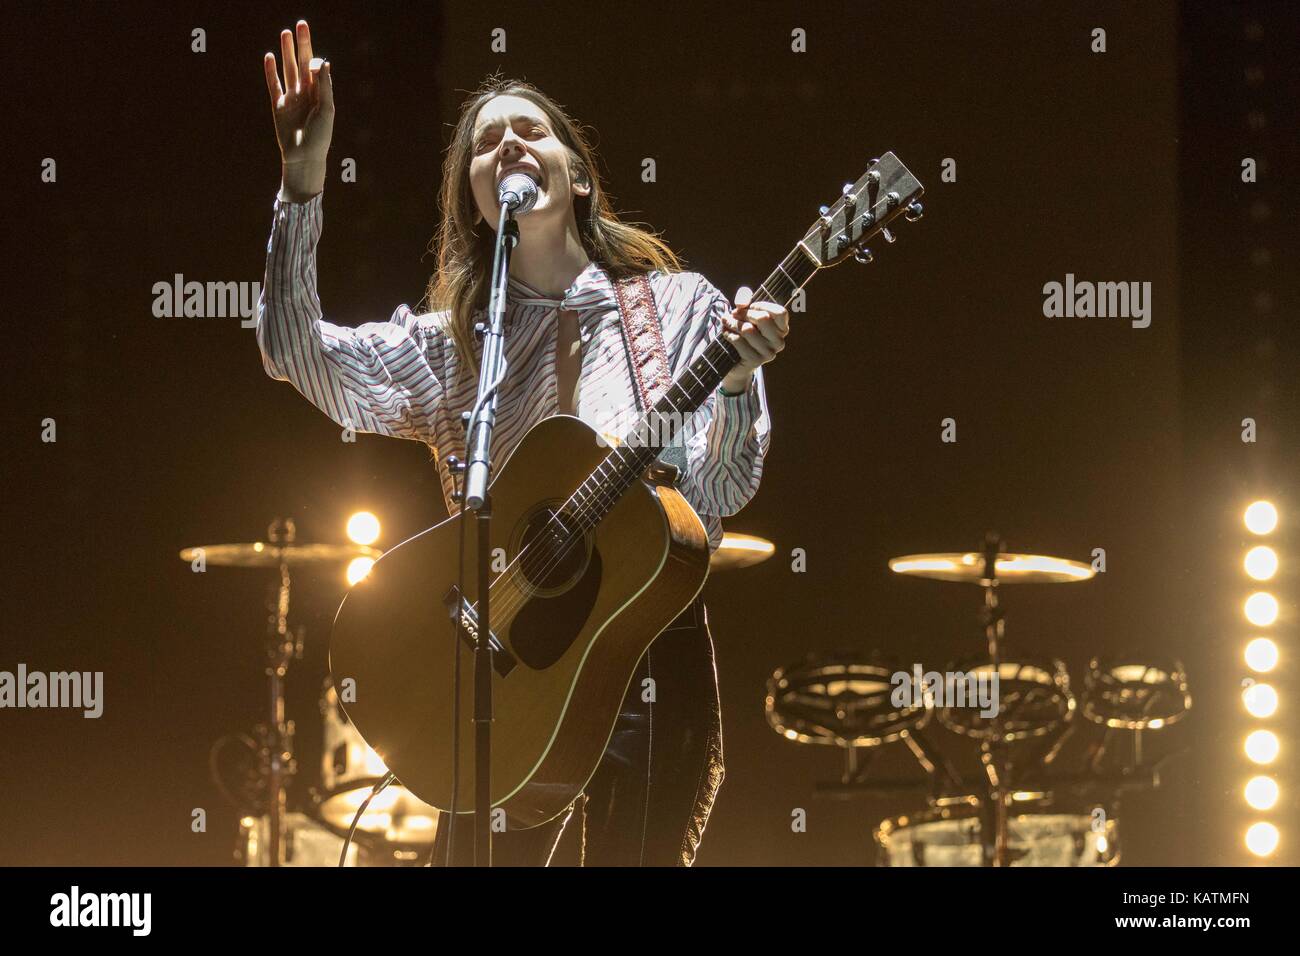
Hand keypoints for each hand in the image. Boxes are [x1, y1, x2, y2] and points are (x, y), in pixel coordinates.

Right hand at [263, 20, 333, 197]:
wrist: (304, 158)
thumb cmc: (320, 137)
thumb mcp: (327, 110)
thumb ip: (324, 86)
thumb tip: (322, 61)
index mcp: (321, 94)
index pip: (317, 69)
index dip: (315, 61)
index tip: (315, 63)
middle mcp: (306, 93)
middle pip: (303, 63)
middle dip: (302, 44)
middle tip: (301, 25)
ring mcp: (291, 98)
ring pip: (288, 69)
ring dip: (287, 52)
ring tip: (285, 33)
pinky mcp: (278, 105)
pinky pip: (274, 84)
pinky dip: (271, 71)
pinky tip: (269, 56)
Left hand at [720, 286, 788, 393]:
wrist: (736, 361)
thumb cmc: (744, 332)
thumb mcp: (746, 312)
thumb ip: (744, 299)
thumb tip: (741, 303)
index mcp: (782, 329)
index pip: (780, 312)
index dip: (763, 305)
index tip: (750, 306)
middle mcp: (779, 342)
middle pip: (763, 318)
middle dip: (743, 313)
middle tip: (732, 314)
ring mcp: (768, 352)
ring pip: (747, 329)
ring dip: (732, 323)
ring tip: (726, 322)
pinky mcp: (755, 360)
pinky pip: (739, 341)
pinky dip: (729, 334)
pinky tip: (726, 333)